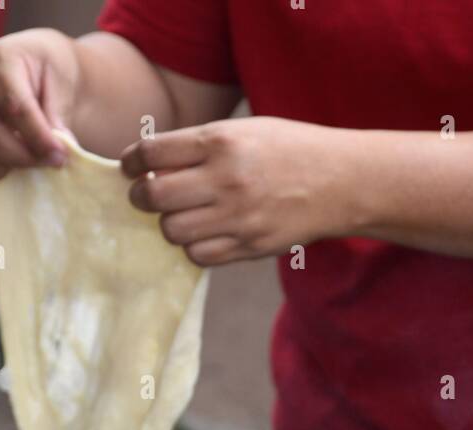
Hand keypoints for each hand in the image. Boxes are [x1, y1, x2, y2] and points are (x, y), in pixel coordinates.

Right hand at [0, 28, 78, 178]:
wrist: (39, 69)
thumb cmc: (52, 73)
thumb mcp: (63, 82)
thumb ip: (56, 115)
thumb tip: (54, 151)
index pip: (13, 107)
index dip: (38, 138)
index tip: (60, 156)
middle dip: (22, 157)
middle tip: (51, 163)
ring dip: (7, 166)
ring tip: (34, 165)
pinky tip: (14, 169)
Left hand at [121, 116, 362, 265]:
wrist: (341, 182)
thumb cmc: (289, 150)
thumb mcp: (244, 130)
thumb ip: (200, 146)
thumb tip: (152, 165)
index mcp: (221, 142)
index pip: (152, 153)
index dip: (131, 162)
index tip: (131, 167)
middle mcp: (226, 180)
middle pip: (155, 196)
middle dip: (141, 197)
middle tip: (146, 195)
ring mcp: (239, 217)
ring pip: (173, 231)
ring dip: (168, 225)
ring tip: (179, 216)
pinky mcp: (251, 246)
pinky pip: (200, 256)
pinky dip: (192, 247)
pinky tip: (203, 234)